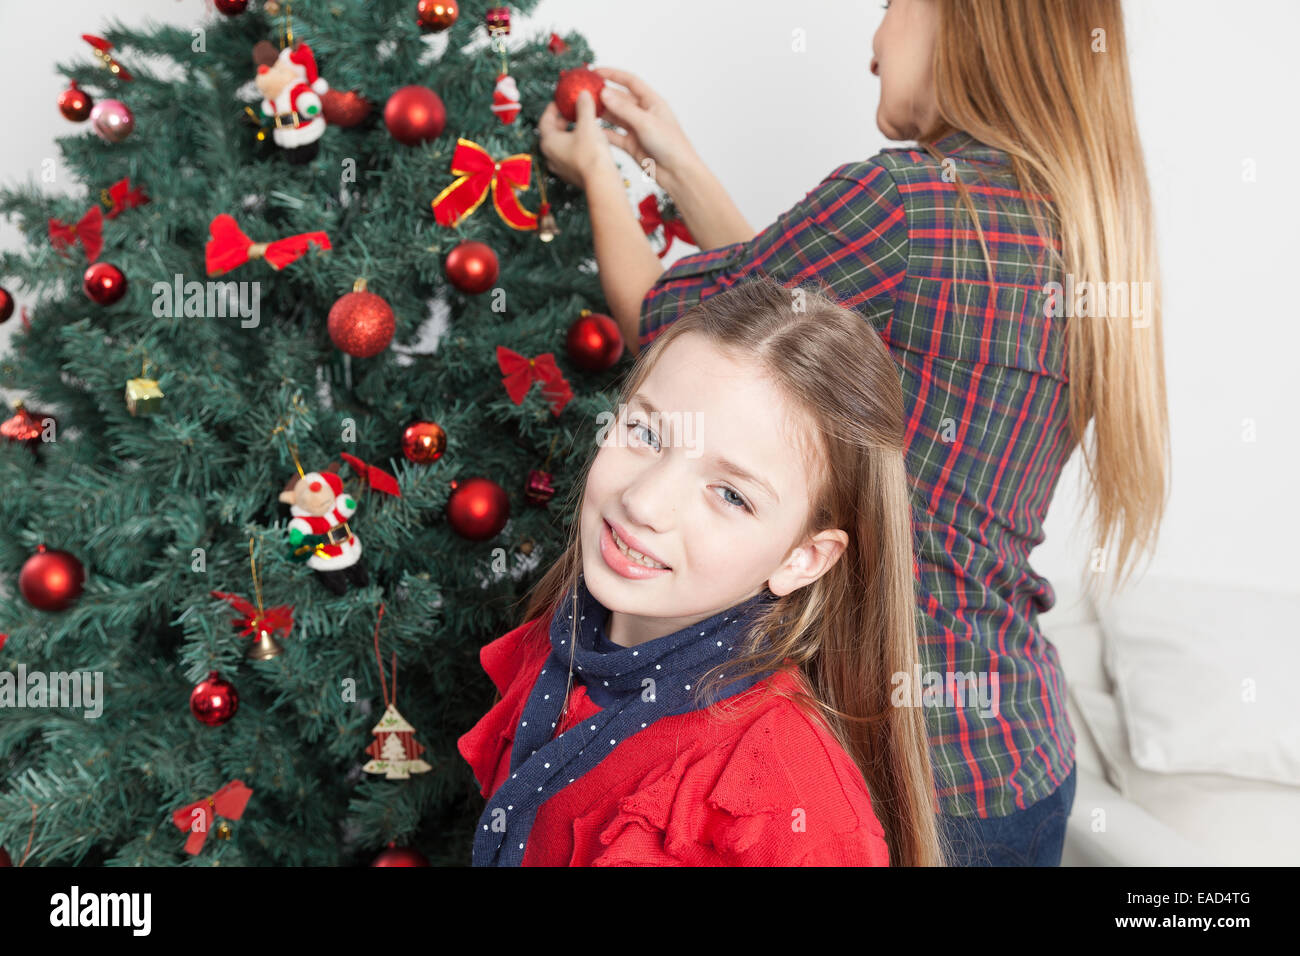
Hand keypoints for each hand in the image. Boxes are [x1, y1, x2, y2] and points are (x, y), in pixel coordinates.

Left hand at [538, 90, 612, 188]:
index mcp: (548, 142)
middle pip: (552, 133)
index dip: (553, 108)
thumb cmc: (591, 155)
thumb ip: (584, 106)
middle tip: (572, 111)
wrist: (602, 181)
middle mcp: (551, 157)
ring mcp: (561, 168)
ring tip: (582, 125)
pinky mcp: (572, 175)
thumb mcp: (588, 124)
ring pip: (561, 146)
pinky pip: (570, 156)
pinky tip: (588, 142)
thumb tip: (582, 95)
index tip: (560, 101)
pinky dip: (576, 146)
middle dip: (562, 120)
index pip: (545, 120)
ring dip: (569, 134)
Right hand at [592, 66, 698, 191]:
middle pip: (619, 99)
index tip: (595, 72)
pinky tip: (590, 129)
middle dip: (603, 95)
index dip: (613, 74)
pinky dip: (602, 132)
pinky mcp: (631, 144)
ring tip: (583, 108)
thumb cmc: (671, 145)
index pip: (630, 82)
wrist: (677, 173)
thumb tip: (604, 93)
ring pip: (614, 117)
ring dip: (601, 113)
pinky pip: (613, 135)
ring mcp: (636, 129)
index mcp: (652, 102)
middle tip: (584, 92)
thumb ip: (624, 108)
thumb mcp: (646, 122)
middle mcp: (643, 113)